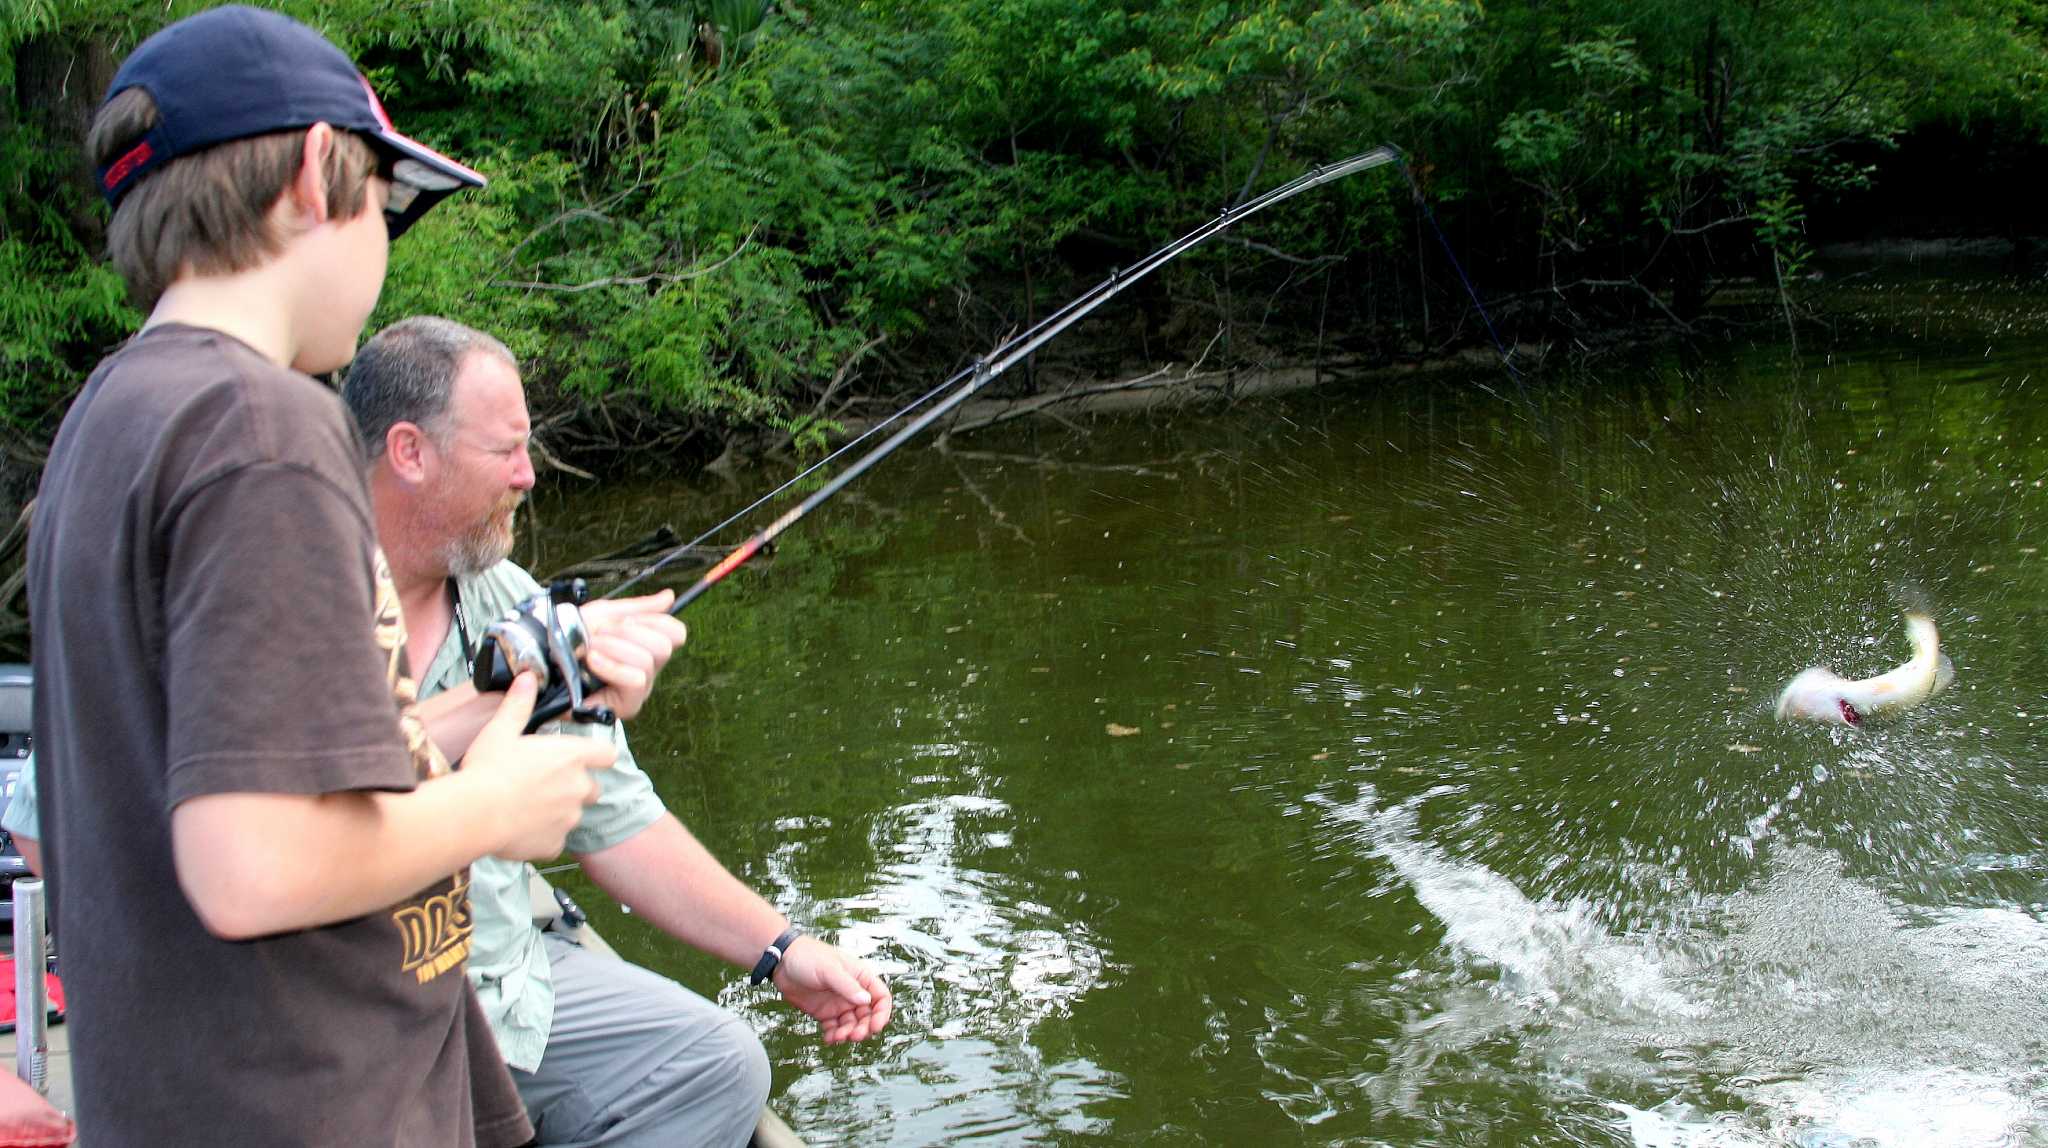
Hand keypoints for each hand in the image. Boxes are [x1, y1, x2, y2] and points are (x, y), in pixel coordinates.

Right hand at [467, 673, 615, 859]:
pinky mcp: (554, 844)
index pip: (607, 755)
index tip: (582, 758)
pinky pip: (555, 840)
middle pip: (592, 788)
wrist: (474, 813)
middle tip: (543, 784)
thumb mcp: (501, 730)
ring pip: (572, 814)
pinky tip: (520, 829)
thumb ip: (519, 705)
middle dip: (575, 787)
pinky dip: (543, 836)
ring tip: (526, 807)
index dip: (598, 757)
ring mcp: (569, 818)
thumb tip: (527, 677)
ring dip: (558, 812)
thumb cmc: (487, 769)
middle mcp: (579, 787)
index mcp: (572, 757)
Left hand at [579, 590, 688, 719]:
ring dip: (615, 648)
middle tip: (600, 633)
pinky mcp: (624, 707)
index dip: (654, 621)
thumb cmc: (568, 638)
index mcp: (645, 647)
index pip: (675, 633)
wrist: (539, 657)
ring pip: (647, 663)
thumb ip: (637, 608)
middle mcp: (647, 671)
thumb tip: (669, 596)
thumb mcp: (603, 614)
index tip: (623, 620)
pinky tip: (591, 661)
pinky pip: (634, 680)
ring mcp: (637, 691)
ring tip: (590, 648)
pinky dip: (612, 666)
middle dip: (628, 633)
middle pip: (663, 647)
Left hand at [772, 937, 892, 1044]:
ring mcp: (839, 1003)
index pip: (881, 998)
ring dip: (848, 1033)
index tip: (875, 1026)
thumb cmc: (808, 956)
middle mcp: (852, 992)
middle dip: (863, 1028)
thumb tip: (866, 1001)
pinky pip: (834, 1028)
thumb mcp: (829, 969)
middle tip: (854, 1036)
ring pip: (852, 1024)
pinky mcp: (824, 1012)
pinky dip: (834, 1035)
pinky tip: (828, 1039)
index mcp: (860, 977)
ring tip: (838, 1037)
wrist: (781, 961)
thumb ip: (848, 986)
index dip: (882, 1013)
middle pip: (868, 1015)